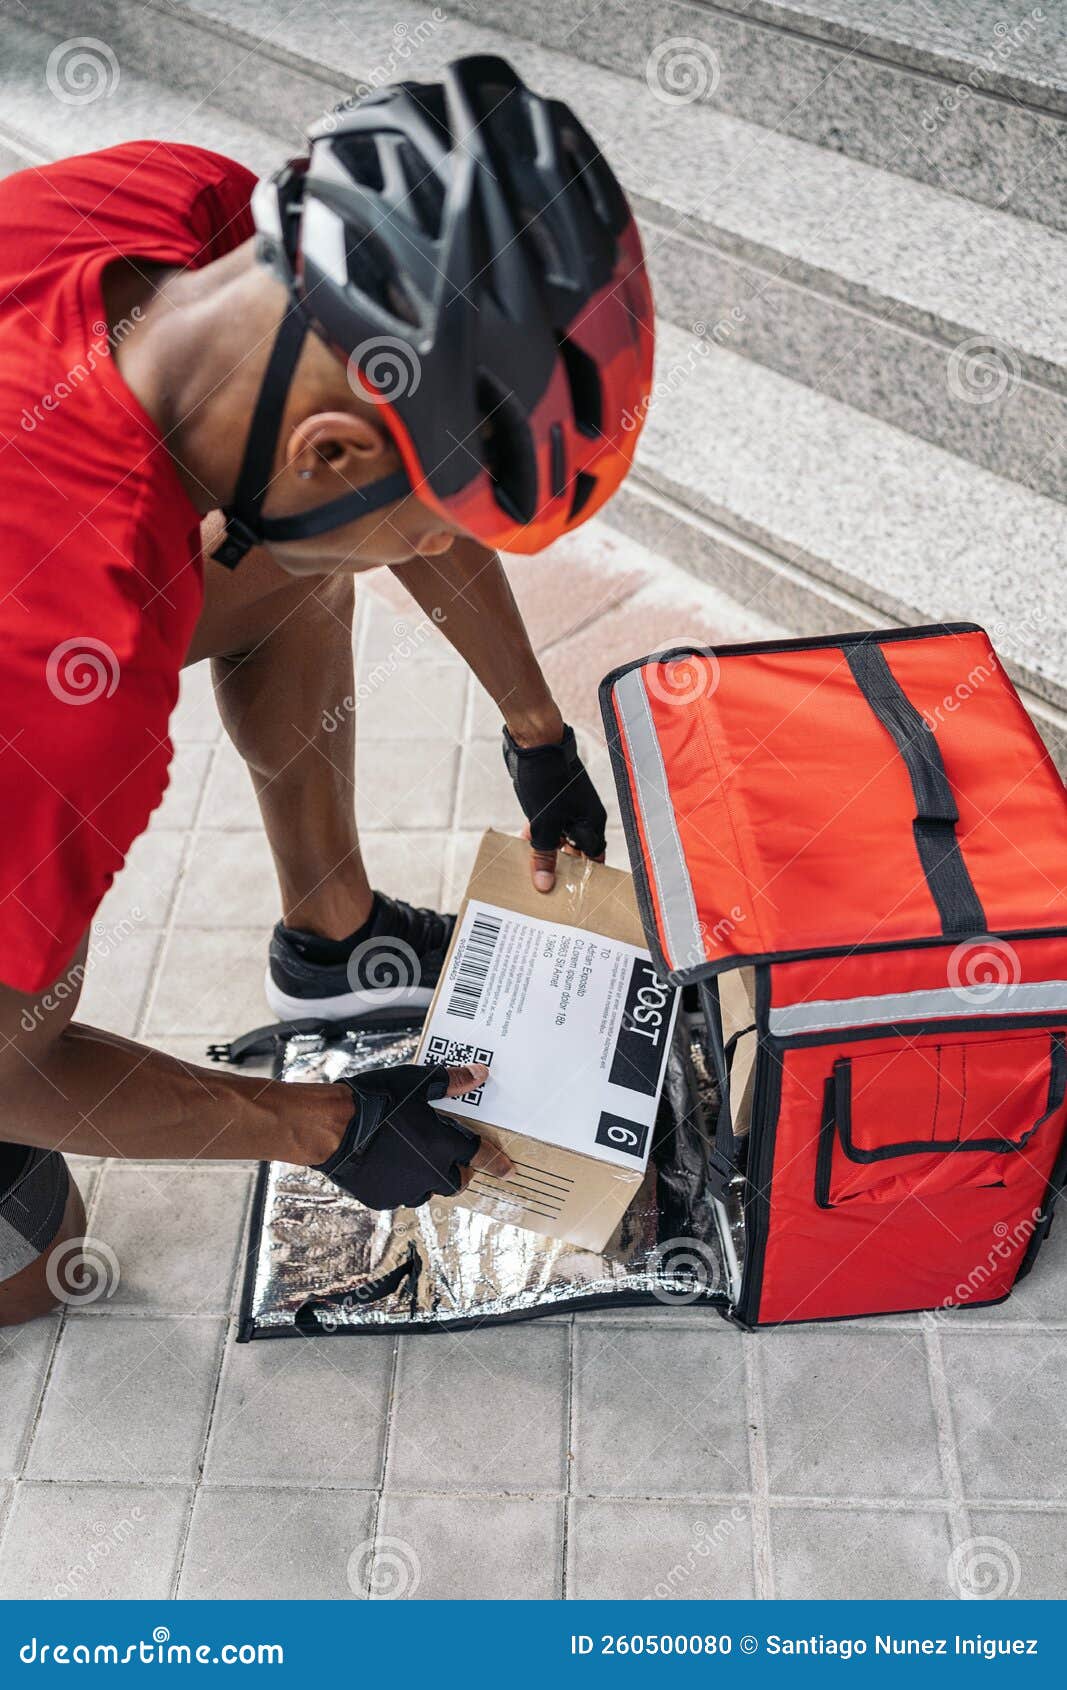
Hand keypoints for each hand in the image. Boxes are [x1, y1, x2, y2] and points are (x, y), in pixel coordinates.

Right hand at [315, 1061, 510, 1209]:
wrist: (333, 1127)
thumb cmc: (376, 1100)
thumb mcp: (417, 1082)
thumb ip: (450, 1082)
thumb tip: (478, 1074)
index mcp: (443, 1144)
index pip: (481, 1156)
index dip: (497, 1163)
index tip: (509, 1171)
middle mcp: (430, 1173)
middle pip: (457, 1181)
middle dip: (458, 1172)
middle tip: (449, 1159)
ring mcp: (405, 1189)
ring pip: (428, 1192)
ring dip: (428, 1180)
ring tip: (415, 1161)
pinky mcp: (382, 1199)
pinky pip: (399, 1195)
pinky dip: (399, 1184)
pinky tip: (388, 1166)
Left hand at [503, 723, 607, 891]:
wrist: (536, 744)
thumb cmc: (548, 783)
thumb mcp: (544, 826)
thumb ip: (544, 857)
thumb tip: (544, 885)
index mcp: (592, 823)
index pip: (594, 859)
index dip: (584, 877)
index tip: (573, 894)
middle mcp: (584, 815)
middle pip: (576, 849)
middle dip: (562, 867)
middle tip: (547, 888)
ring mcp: (569, 806)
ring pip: (560, 837)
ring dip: (547, 851)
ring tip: (532, 871)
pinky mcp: (554, 798)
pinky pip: (549, 824)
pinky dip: (538, 835)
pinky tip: (523, 845)